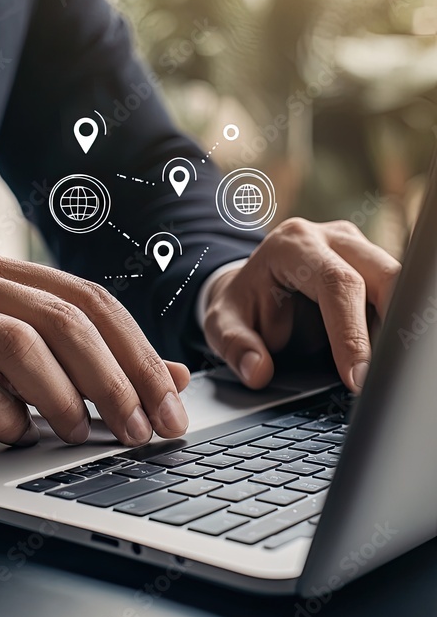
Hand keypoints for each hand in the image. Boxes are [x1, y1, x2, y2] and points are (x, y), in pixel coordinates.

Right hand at [0, 248, 189, 445]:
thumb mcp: (4, 353)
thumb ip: (76, 360)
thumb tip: (172, 378)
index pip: (89, 300)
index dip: (139, 352)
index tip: (171, 404)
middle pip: (63, 319)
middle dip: (116, 380)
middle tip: (144, 430)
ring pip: (18, 343)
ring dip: (64, 397)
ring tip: (84, 435)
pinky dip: (1, 416)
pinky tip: (16, 436)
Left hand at [203, 219, 400, 393]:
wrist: (253, 283)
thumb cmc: (243, 301)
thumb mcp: (221, 322)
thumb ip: (235, 345)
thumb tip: (258, 371)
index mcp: (294, 245)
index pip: (337, 284)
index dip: (351, 333)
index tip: (356, 377)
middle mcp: (333, 239)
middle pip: (384, 275)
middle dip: (391, 325)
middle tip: (385, 374)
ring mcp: (359, 250)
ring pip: (396, 285)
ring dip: (393, 329)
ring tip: (381, 370)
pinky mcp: (373, 267)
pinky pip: (395, 296)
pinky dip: (391, 328)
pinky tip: (379, 357)